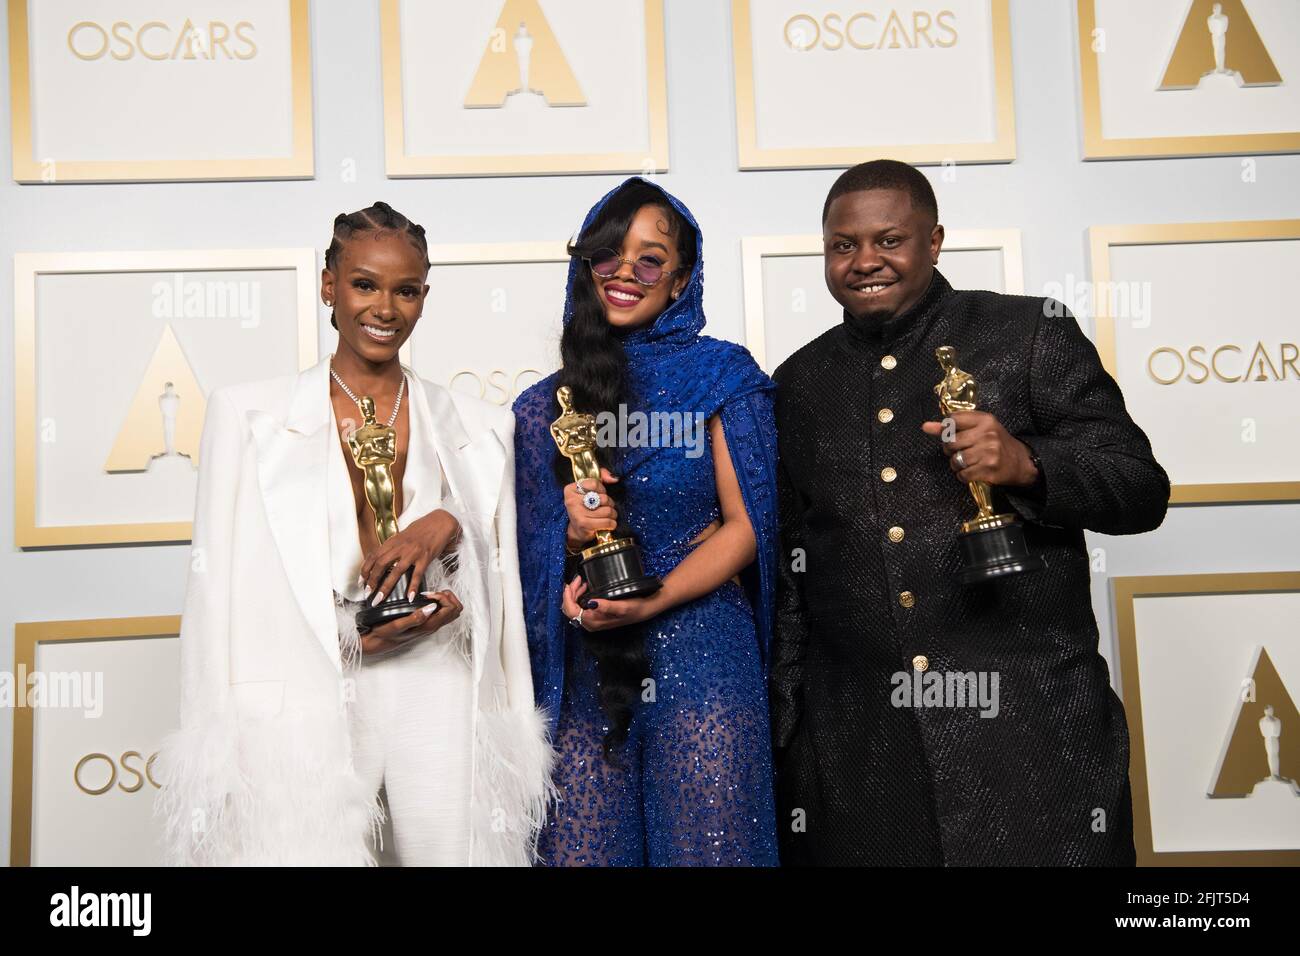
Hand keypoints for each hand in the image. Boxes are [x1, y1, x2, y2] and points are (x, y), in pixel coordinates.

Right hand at [359, 589, 462, 656]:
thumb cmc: (386, 634)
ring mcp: (431, 624)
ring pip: (451, 610)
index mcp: (429, 626)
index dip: (442, 597)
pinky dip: (439, 601)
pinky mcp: (427, 621)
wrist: (378, 642)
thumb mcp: (396, 625)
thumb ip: (414, 618)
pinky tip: (426, 598)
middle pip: (456, 609)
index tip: (427, 594)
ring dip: (444, 598)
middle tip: (431, 593)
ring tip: (429, 595)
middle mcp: (433, 625)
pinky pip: (442, 610)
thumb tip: (432, 608)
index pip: (450, 609)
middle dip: (447, 596)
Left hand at [361, 508, 460, 603]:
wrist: (440, 522)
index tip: (361, 581)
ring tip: (380, 598)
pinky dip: (412, 586)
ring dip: (386, 586)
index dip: (365, 569)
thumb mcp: (403, 536)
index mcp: (393, 541)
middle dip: (372, 580)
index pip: (374, 556)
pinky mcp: (425, 557)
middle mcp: (400, 546)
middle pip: (381, 564)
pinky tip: (409, 597)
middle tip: (368, 593)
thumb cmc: (422, 529)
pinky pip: (417, 574)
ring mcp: (413, 552)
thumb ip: (393, 547)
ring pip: (396, 571)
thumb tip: (382, 560)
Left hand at [561, 575, 659, 631]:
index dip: (568, 596)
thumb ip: (606, 606)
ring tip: (582, 582)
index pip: (571, 611)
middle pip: (570, 609)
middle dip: (570, 593)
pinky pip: (580, 607)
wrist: (645, 610)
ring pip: (574, 608)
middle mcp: (591, 624)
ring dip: (574, 594)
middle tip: (578, 580)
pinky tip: (585, 589)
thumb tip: (591, 603)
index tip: (571, 583)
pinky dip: (579, 597)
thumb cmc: (635, 608)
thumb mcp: (622, 606)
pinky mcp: (596, 616)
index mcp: (593, 622)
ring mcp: (593, 621)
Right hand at [564, 467, 619, 550]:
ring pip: (608, 511)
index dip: (602, 489)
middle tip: (603, 507)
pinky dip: (611, 523)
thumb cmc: (585, 506)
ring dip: (612, 514)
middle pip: (603, 498)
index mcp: (571, 489)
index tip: (598, 494)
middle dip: (608, 503)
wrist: (577, 529)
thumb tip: (614, 478)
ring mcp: (578, 514)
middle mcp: (572, 501)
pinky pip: (608, 522)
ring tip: (606, 515)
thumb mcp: (590, 488)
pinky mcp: (585, 526)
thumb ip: (602, 476)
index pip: (595, 483)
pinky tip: (607, 523)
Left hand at [921, 411, 1037, 487]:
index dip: (946, 428)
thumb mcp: (979, 428)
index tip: (951, 433)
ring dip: (956, 464)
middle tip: (958, 450)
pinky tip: (971, 471)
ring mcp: (989, 452)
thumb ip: (952, 427)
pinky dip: (963, 475)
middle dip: (949, 449)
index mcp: (985, 420)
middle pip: (951, 442)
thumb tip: (925, 427)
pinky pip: (963, 474)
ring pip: (955, 459)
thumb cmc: (996, 442)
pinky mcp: (989, 469)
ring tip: (965, 462)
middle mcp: (987, 434)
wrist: (1020, 462)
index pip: (953, 419)